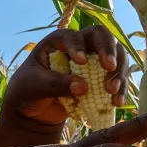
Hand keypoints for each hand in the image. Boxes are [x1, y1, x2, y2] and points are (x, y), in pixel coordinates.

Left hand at [3, 26, 129, 126]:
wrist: (32, 110)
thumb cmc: (27, 90)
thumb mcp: (34, 85)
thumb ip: (55, 84)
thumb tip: (82, 87)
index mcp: (58, 41)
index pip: (72, 35)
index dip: (78, 45)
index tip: (80, 62)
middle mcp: (79, 46)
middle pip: (102, 37)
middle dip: (109, 51)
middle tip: (109, 67)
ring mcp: (93, 62)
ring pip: (116, 56)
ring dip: (119, 72)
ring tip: (112, 91)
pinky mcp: (100, 79)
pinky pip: (116, 79)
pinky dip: (120, 89)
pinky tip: (117, 102)